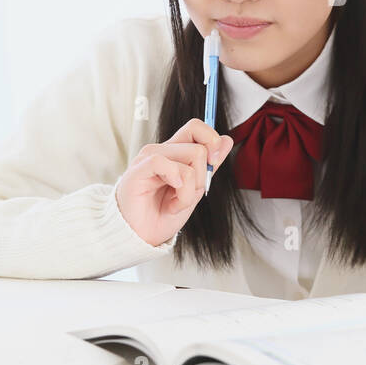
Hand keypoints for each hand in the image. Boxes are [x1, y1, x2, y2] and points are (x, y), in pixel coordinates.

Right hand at [114, 119, 233, 246]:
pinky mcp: (138, 170)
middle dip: (203, 177)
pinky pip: (164, 163)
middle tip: (188, 194)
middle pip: (198, 146)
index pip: (195, 127)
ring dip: (190, 189)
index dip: (212, 140)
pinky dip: (178, 188)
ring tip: (177, 203)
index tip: (215, 162)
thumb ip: (210, 165)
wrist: (142, 237)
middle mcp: (162, 151)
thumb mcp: (195, 189)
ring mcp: (149, 158)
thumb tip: (227, 139)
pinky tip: (171, 202)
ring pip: (190, 156)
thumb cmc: (162, 214)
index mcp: (174, 152)